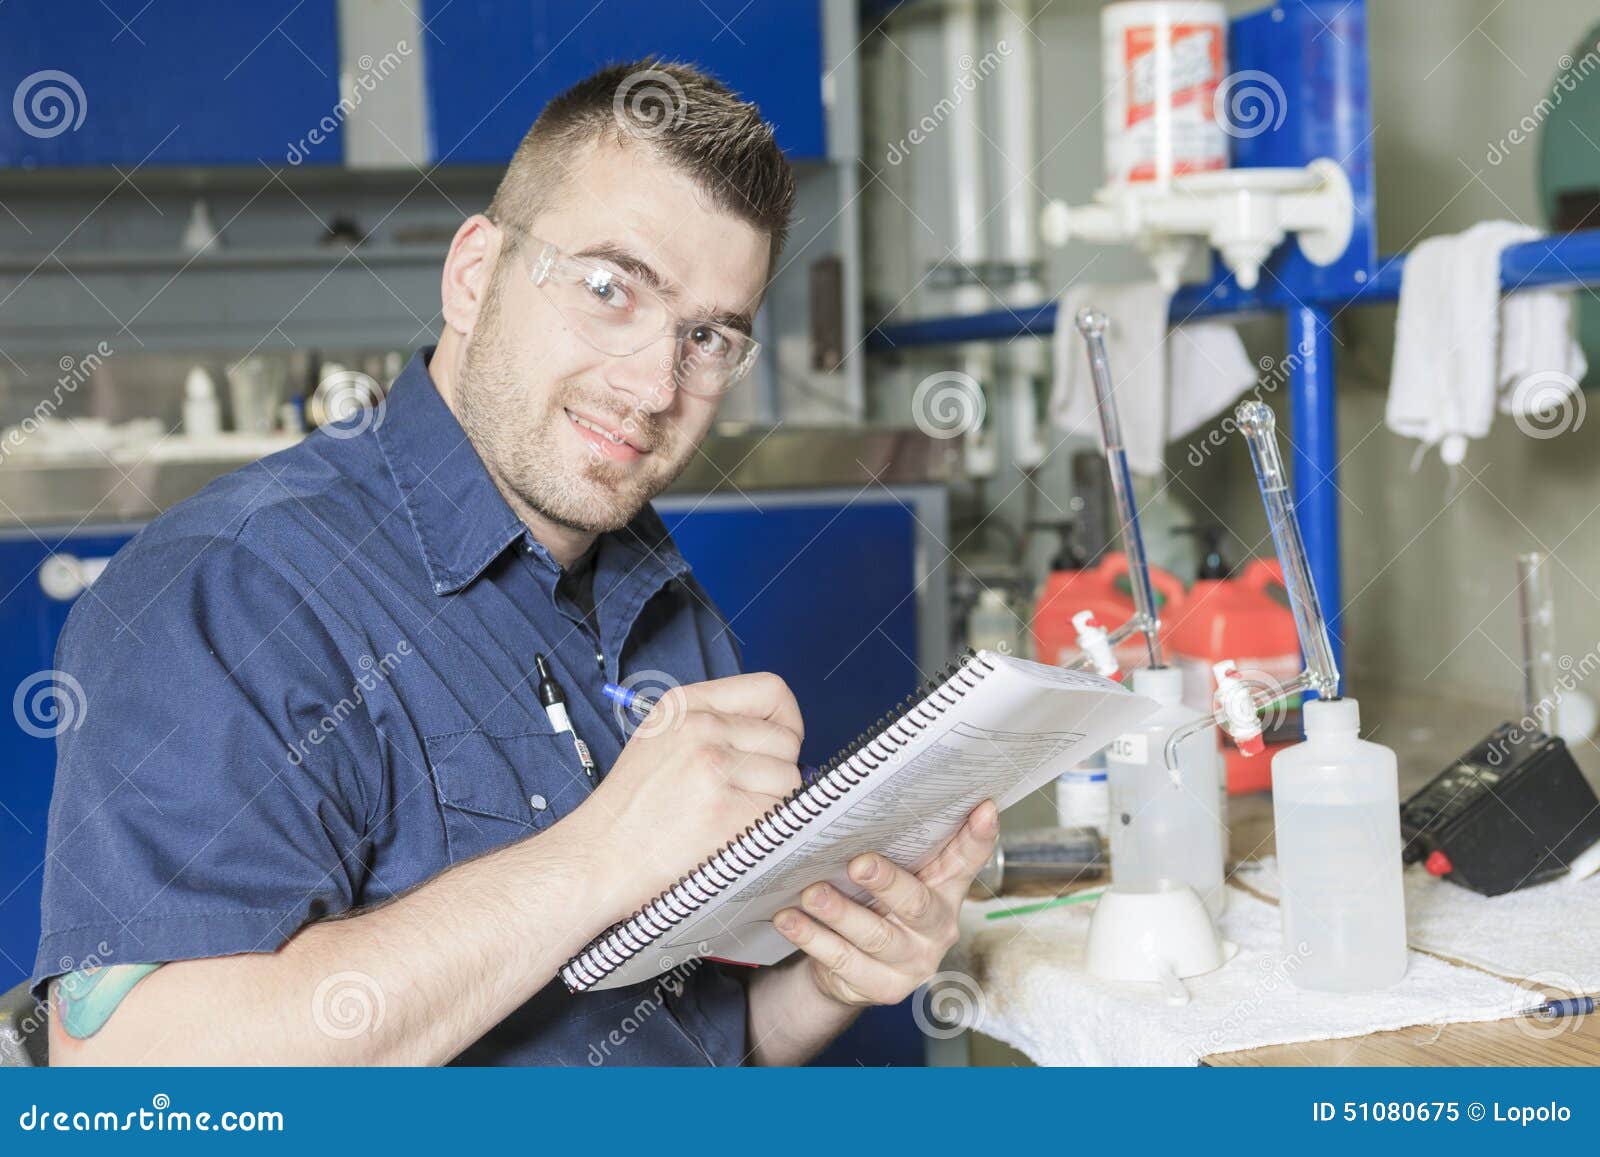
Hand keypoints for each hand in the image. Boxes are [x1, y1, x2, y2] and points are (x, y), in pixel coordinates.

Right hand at [577, 672, 804, 912]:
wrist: (598, 858)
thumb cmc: (631, 808)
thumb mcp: (663, 738)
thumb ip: (716, 724)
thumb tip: (780, 735)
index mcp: (685, 704)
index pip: (771, 690)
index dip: (786, 720)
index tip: (776, 745)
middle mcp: (701, 727)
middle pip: (786, 739)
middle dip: (775, 771)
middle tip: (740, 794)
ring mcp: (714, 768)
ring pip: (790, 778)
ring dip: (772, 804)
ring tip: (729, 817)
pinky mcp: (727, 811)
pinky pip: (782, 813)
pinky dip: (769, 829)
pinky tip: (734, 836)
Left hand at [772, 800, 998, 1007]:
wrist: (850, 971)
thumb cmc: (872, 904)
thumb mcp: (893, 875)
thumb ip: (896, 847)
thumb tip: (870, 796)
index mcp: (944, 889)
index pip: (967, 860)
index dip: (978, 837)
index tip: (984, 808)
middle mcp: (936, 927)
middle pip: (916, 903)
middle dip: (887, 882)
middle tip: (858, 863)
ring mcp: (912, 961)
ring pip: (875, 935)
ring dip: (840, 913)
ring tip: (811, 893)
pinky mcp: (883, 987)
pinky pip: (843, 961)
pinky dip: (812, 938)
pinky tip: (789, 920)